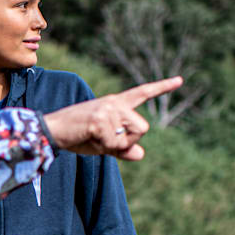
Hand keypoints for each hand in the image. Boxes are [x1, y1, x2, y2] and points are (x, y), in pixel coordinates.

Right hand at [46, 77, 182, 158]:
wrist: (54, 131)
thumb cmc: (78, 136)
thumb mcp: (104, 143)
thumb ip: (123, 148)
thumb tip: (141, 154)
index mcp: (117, 105)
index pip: (143, 93)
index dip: (162, 87)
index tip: (180, 80)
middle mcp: (115, 103)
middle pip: (143, 128)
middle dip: (127, 141)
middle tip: (104, 140)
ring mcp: (108, 109)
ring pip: (130, 137)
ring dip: (114, 145)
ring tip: (94, 137)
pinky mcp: (100, 119)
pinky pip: (114, 143)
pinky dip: (103, 148)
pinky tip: (89, 137)